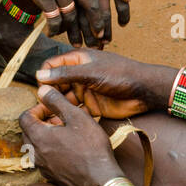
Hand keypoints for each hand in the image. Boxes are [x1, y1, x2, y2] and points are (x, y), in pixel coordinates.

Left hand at [20, 86, 122, 185]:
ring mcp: (42, 167)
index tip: (52, 107)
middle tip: (59, 118)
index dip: (36, 108)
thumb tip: (42, 89)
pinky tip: (69, 148)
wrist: (100, 181)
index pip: (24, 117)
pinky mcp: (51, 176)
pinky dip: (51, 149)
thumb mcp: (77, 117)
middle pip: (28, 132)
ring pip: (36, 146)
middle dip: (40, 121)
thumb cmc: (91, 148)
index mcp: (38, 137)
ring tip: (65, 132)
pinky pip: (44, 158)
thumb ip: (57, 101)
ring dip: (46, 136)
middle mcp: (35, 153)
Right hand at [35, 48, 172, 118]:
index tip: (42, 89)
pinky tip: (62, 124)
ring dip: (56, 107)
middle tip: (43, 107)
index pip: (52, 65)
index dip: (45, 76)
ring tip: (49, 119)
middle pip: (56, 84)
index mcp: (78, 60)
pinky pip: (75, 111)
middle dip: (48, 94)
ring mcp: (85, 91)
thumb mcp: (91, 72)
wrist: (145, 91)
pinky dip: (68, 117)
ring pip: (64, 99)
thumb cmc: (121, 75)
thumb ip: (65, 74)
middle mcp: (79, 75)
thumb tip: (39, 75)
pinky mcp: (92, 106)